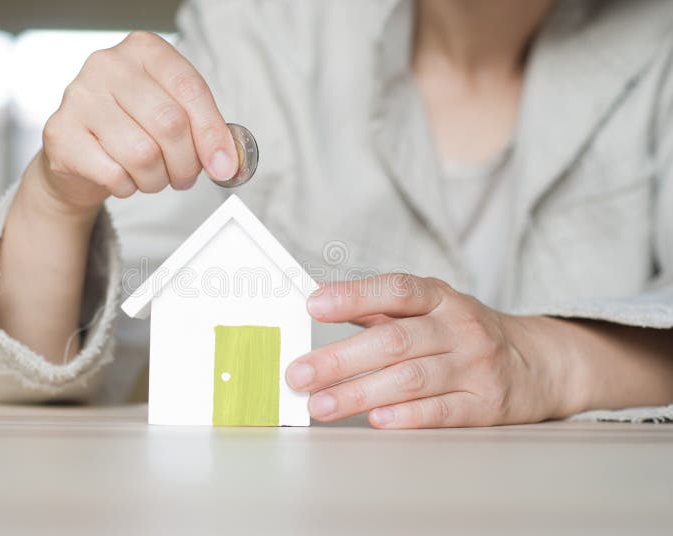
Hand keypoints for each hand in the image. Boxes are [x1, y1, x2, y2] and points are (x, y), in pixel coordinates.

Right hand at [33, 31, 237, 211]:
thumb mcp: (175, 118)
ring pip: (143, 154)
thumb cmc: (133, 130)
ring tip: (153, 177)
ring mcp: (79, 97)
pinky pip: (114, 174)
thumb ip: (206, 132)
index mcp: (144, 50)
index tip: (224, 166)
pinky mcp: (61, 134)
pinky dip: (129, 187)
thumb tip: (228, 162)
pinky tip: (124, 178)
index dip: (213, 133)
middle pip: (169, 123)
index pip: (190, 89)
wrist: (77, 154)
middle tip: (185, 177)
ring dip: (157, 179)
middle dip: (186, 163)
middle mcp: (107, 65)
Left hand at [285, 274, 584, 428]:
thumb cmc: (462, 332)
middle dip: (340, 359)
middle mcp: (459, 327)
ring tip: (320, 406)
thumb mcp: (429, 308)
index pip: (395, 290)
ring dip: (359, 394)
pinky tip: (374, 419)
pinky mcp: (485, 405)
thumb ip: (377, 307)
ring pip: (411, 379)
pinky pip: (441, 411)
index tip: (314, 305)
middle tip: (299, 375)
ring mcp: (475, 366)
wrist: (535, 362)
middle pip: (394, 341)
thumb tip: (318, 301)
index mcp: (439, 298)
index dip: (353, 297)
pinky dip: (406, 416)